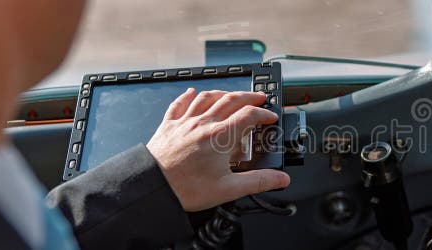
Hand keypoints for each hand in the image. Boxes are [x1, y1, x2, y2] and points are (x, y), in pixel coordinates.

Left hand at [147, 88, 289, 210]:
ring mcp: (185, 122)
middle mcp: (203, 124)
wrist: (152, 186)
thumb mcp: (228, 189)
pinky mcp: (168, 126)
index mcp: (220, 137)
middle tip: (259, 97)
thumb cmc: (185, 188)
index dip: (264, 113)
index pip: (249, 115)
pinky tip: (191, 93)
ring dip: (223, 93)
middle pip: (231, 100)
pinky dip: (188, 96)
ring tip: (232, 94)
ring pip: (207, 97)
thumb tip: (279, 179)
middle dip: (249, 96)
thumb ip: (257, 182)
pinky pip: (179, 104)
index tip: (270, 117)